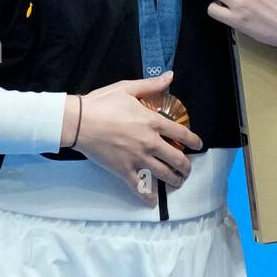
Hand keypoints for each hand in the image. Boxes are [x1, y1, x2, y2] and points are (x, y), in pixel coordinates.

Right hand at [71, 71, 204, 206]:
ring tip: (178, 182)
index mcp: (153, 122)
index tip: (198, 146)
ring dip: (174, 180)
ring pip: (164, 174)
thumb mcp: (128, 88)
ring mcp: (138, 158)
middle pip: (177, 159)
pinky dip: (148, 196)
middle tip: (187, 169)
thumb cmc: (102, 103)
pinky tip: (153, 201)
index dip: (194, 141)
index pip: (182, 134)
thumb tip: (170, 76)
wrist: (79, 122)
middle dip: (186, 166)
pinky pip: (140, 187)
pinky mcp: (123, 170)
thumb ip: (151, 85)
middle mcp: (150, 142)